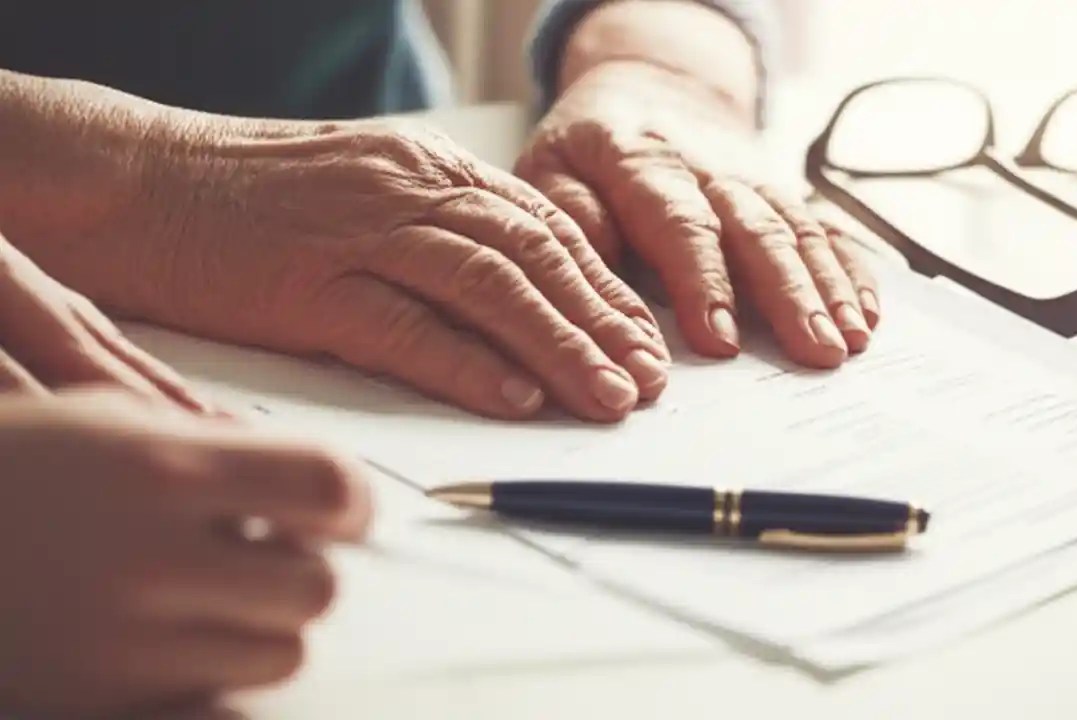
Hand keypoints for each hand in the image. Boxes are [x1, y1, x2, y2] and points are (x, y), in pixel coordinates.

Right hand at [0, 390, 371, 717]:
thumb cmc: (7, 472)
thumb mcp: (102, 423)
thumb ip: (212, 446)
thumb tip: (316, 480)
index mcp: (158, 469)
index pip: (324, 485)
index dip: (352, 499)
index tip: (342, 510)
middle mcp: (147, 560)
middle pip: (315, 587)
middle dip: (302, 569)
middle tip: (264, 556)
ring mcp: (121, 648)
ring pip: (279, 656)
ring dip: (262, 627)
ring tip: (208, 600)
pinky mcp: (98, 709)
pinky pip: (221, 712)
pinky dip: (220, 684)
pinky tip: (183, 648)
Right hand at [28, 114, 669, 422]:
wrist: (137, 178)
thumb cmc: (252, 195)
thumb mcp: (367, 189)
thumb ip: (442, 229)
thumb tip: (520, 291)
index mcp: (428, 170)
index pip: (544, 230)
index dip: (604, 288)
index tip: (646, 340)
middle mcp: (408, 192)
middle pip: (532, 259)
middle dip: (602, 323)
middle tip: (649, 379)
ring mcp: (358, 235)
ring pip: (487, 289)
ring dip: (557, 346)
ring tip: (607, 396)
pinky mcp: (306, 285)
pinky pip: (402, 327)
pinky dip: (466, 363)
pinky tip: (513, 396)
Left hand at [516, 62, 879, 367]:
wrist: (646, 87)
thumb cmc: (590, 151)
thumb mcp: (551, 172)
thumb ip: (572, 223)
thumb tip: (598, 286)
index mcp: (641, 161)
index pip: (679, 222)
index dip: (703, 281)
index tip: (720, 341)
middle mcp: (708, 168)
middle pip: (756, 230)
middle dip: (788, 294)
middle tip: (813, 351)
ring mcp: (754, 179)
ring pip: (799, 230)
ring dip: (828, 287)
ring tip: (849, 342)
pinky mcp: (782, 194)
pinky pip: (825, 228)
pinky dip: (852, 270)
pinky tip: (868, 314)